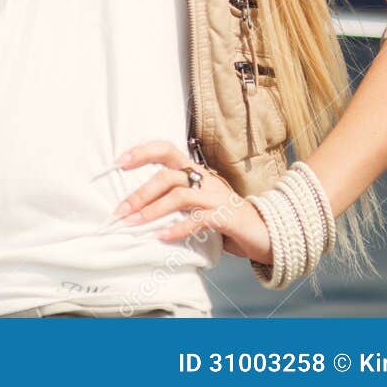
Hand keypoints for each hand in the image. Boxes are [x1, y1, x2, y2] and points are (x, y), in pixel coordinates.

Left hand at [112, 139, 273, 266]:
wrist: (267, 233)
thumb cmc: (224, 218)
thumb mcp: (197, 203)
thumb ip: (174, 200)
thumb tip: (136, 208)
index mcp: (196, 172)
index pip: (167, 150)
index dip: (143, 152)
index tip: (118, 163)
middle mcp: (205, 179)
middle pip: (167, 176)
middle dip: (140, 193)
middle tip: (120, 211)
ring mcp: (217, 197)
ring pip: (179, 196)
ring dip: (153, 210)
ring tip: (133, 224)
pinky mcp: (227, 217)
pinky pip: (198, 219)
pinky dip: (178, 228)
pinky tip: (162, 237)